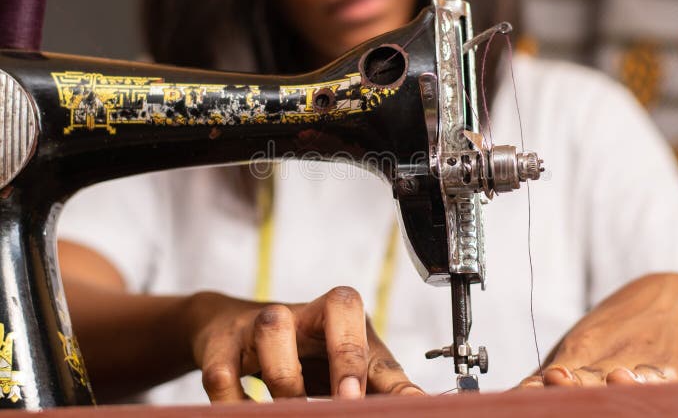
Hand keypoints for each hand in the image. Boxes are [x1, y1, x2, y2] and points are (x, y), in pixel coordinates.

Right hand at [187, 286, 423, 400]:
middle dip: (346, 355)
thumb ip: (381, 384)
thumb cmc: (301, 349)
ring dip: (286, 379)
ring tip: (292, 410)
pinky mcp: (221, 347)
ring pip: (274, 330)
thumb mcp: (345, 361)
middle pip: (336, 307)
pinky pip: (223, 374)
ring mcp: (258, 324)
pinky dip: (235, 402)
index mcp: (339, 314)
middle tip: (349, 399)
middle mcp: (303, 311)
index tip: (384, 401)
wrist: (229, 327)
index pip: (363, 324)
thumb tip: (421, 404)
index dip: (371, 359)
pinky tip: (247, 413)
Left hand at [518, 273, 677, 387]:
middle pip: (602, 378)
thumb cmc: (619, 331)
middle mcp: (623, 357)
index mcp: (586, 350)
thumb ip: (551, 375)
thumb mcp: (581, 344)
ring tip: (621, 376)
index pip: (565, 372)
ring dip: (638, 380)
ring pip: (652, 378)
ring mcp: (663, 364)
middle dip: (585, 385)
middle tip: (562, 380)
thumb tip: (517, 397)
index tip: (540, 382)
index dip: (552, 382)